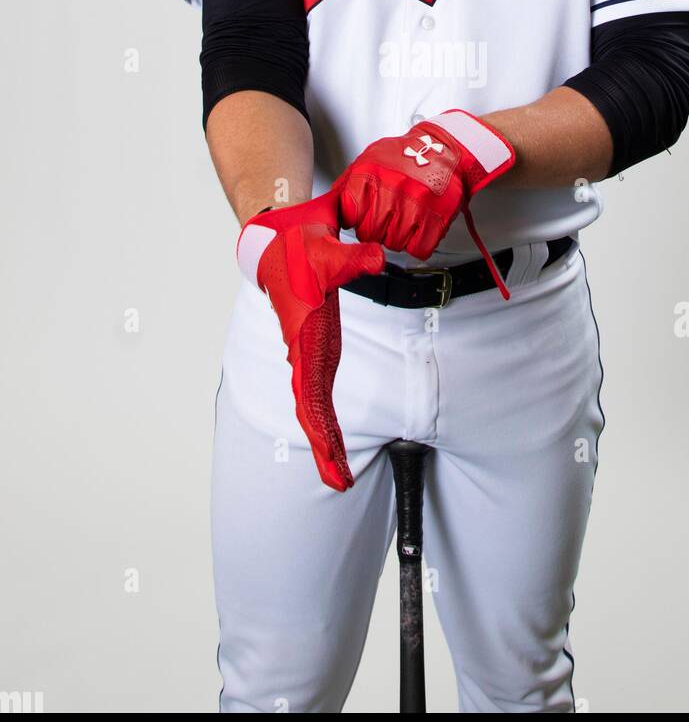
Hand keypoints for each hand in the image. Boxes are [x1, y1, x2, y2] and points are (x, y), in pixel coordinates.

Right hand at [236, 190, 384, 491]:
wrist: (278, 238)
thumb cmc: (298, 245)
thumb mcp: (327, 249)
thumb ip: (353, 258)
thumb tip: (378, 259)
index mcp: (304, 336)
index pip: (311, 393)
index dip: (321, 429)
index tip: (333, 459)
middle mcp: (304, 352)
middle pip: (312, 411)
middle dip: (325, 448)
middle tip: (342, 483)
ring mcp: (309, 352)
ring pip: (315, 405)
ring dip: (327, 439)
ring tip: (342, 476)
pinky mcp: (317, 347)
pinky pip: (320, 391)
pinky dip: (327, 418)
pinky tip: (335, 439)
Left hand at [331, 109, 515, 296]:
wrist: (444, 147)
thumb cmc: (406, 154)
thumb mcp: (369, 158)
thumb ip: (347, 182)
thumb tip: (329, 206)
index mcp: (370, 174)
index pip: (350, 215)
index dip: (355, 218)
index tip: (362, 215)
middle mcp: (391, 189)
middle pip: (369, 233)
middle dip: (375, 229)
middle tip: (385, 217)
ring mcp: (415, 205)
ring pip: (393, 244)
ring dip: (397, 237)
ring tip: (404, 218)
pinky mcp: (437, 218)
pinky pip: (419, 249)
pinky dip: (417, 244)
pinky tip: (417, 228)